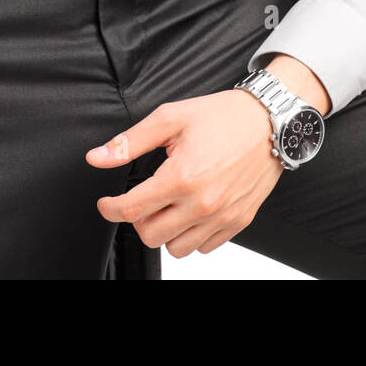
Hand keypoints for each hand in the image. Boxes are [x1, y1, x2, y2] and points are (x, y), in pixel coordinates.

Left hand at [86, 89, 282, 258]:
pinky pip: (204, 247)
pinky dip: (192, 235)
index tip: (106, 204)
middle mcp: (202, 203)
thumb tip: (97, 158)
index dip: (110, 209)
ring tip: (168, 205)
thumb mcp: (170, 118)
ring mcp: (222, 216)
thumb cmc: (222, 116)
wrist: (269, 121)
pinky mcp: (238, 222)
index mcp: (181, 177)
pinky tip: (190, 210)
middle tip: (142, 199)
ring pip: (176, 249)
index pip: (131, 210)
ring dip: (165, 230)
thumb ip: (130, 142)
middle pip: (150, 236)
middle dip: (138, 219)